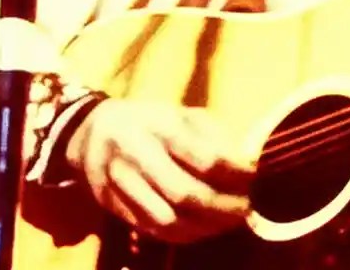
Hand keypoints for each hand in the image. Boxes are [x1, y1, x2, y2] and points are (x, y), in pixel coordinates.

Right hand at [65, 98, 254, 243]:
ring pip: (167, 219)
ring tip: (228, 222)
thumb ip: (216, 137)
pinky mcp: (113, 207)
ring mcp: (120, 184)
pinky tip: (203, 228)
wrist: (94, 132)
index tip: (255, 177)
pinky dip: (183, 235)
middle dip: (223, 207)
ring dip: (205, 227)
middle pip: (186, 194)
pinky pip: (152, 230)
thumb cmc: (152, 121)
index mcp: (160, 126)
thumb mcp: (185, 115)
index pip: (206, 158)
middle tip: (246, 208)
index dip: (236, 174)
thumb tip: (247, 165)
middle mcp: (137, 155)